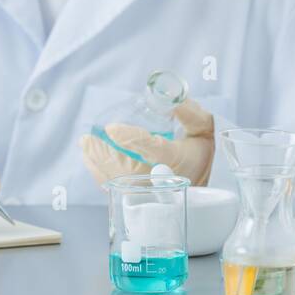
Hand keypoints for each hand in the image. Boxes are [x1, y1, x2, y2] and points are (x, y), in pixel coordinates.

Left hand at [79, 99, 214, 185]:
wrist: (210, 184)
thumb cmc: (203, 151)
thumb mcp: (204, 128)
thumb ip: (190, 112)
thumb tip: (172, 97)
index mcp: (178, 158)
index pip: (152, 147)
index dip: (130, 138)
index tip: (111, 128)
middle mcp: (162, 177)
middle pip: (127, 168)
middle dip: (103, 154)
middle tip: (86, 139)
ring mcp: (151, 190)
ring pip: (119, 180)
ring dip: (98, 164)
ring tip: (85, 148)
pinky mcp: (143, 196)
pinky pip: (119, 188)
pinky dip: (102, 175)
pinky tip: (92, 162)